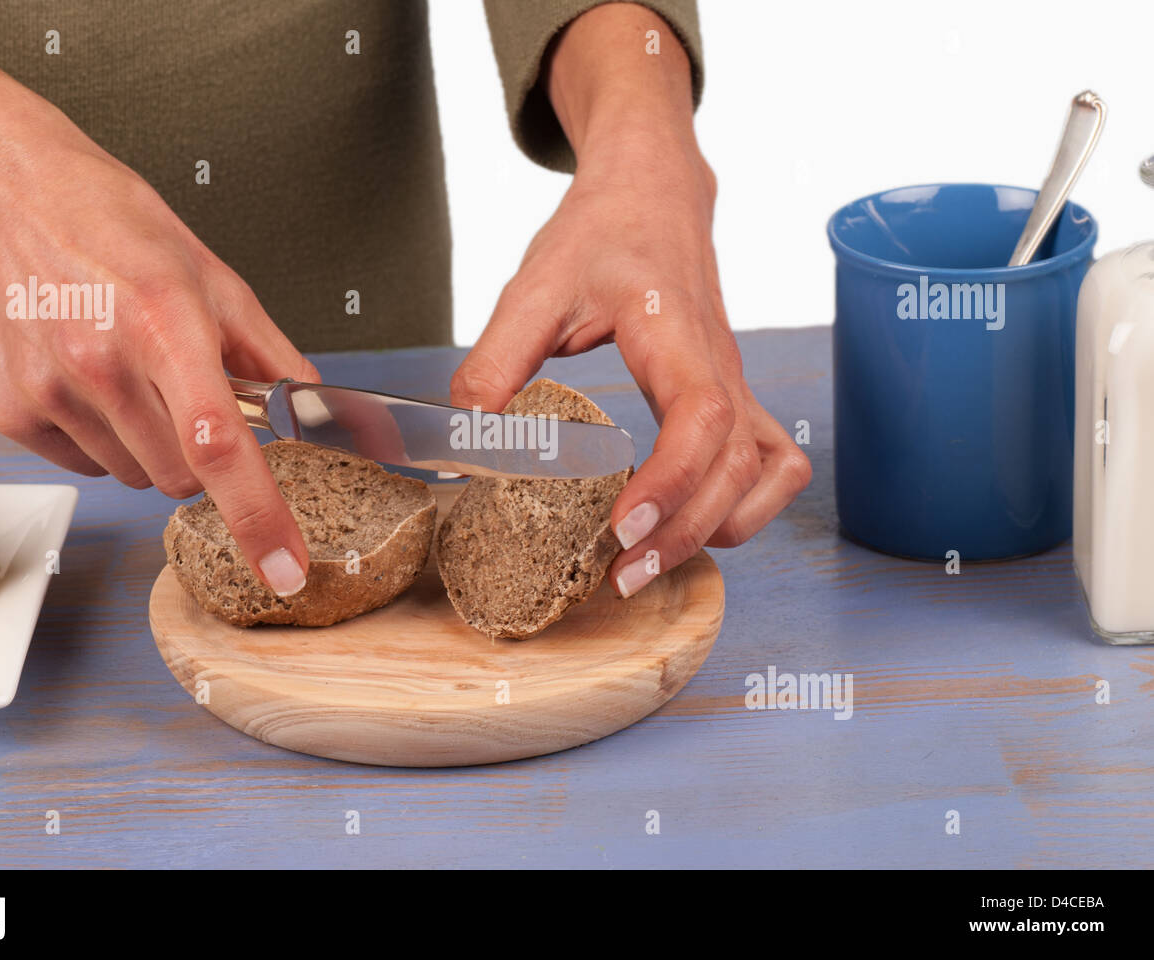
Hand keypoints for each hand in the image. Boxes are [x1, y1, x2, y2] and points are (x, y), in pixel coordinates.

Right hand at [0, 1, 313, 594]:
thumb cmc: (113, 225)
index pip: (221, 445)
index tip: (285, 567)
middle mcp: (101, 364)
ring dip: (152, 446)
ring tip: (132, 373)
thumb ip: (269, 354)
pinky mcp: (11, 410)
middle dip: (204, 456)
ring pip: (135, 475)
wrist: (6, 194)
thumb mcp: (212, 275)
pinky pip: (86, 464)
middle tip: (188, 396)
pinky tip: (91, 382)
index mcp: (165, 326)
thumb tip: (316, 409)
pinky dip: (103, 439)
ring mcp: (50, 391)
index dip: (259, 516)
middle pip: (182, 477)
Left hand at [450, 4, 809, 596]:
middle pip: (738, 465)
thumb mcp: (534, 288)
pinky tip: (700, 523)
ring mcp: (738, 382)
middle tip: (622, 575)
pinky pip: (776, 462)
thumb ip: (495, 362)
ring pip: (770, 471)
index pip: (701, 418)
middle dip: (686, 532)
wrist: (652, 191)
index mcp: (672, 332)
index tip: (622, 528)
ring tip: (657, 557)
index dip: (670, 483)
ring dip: (724, 526)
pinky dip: (750, 505)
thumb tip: (463, 447)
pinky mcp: (738, 395)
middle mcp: (721, 363)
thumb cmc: (600, 234)